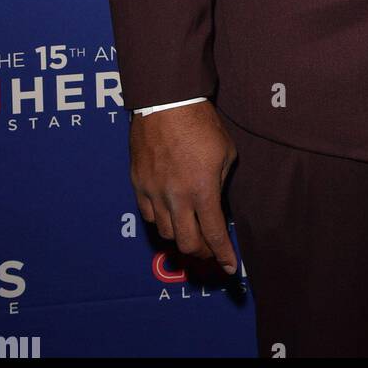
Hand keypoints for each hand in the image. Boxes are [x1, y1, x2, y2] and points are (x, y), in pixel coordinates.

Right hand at [129, 100, 238, 274]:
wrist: (166, 102)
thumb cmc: (201, 123)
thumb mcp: (226, 152)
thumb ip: (222, 181)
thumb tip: (216, 200)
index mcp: (203, 190)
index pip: (214, 235)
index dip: (223, 255)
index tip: (229, 265)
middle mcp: (177, 198)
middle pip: (188, 244)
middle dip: (203, 254)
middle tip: (211, 252)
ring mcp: (154, 193)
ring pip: (166, 233)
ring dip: (181, 237)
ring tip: (191, 233)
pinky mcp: (139, 185)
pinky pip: (148, 216)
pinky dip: (161, 221)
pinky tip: (170, 215)